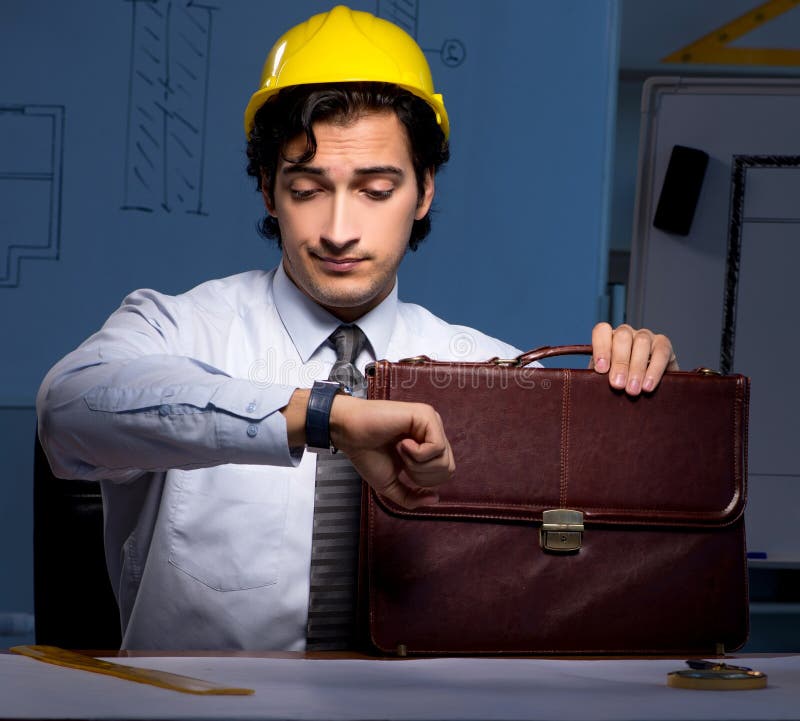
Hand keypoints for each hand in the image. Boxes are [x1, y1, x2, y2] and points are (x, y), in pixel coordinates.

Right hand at [329, 395, 453, 508]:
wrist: (349, 434)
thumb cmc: (367, 454)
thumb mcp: (391, 484)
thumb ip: (411, 496)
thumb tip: (435, 499)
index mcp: (428, 444)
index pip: (445, 473)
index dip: (423, 480)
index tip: (402, 466)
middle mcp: (434, 431)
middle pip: (448, 469)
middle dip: (421, 475)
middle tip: (401, 460)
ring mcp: (432, 421)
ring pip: (444, 460)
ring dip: (417, 463)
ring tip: (400, 449)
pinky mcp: (427, 415)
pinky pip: (437, 447)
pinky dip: (417, 454)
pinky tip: (402, 442)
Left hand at [590, 322, 677, 394]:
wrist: (645, 393)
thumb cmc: (619, 385)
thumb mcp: (605, 381)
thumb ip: (598, 378)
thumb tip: (593, 380)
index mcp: (608, 338)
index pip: (602, 331)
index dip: (601, 348)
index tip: (601, 369)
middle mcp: (627, 334)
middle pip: (622, 337)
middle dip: (620, 363)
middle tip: (617, 385)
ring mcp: (646, 336)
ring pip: (642, 342)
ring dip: (637, 368)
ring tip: (632, 390)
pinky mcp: (664, 345)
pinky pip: (661, 352)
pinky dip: (654, 370)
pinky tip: (647, 386)